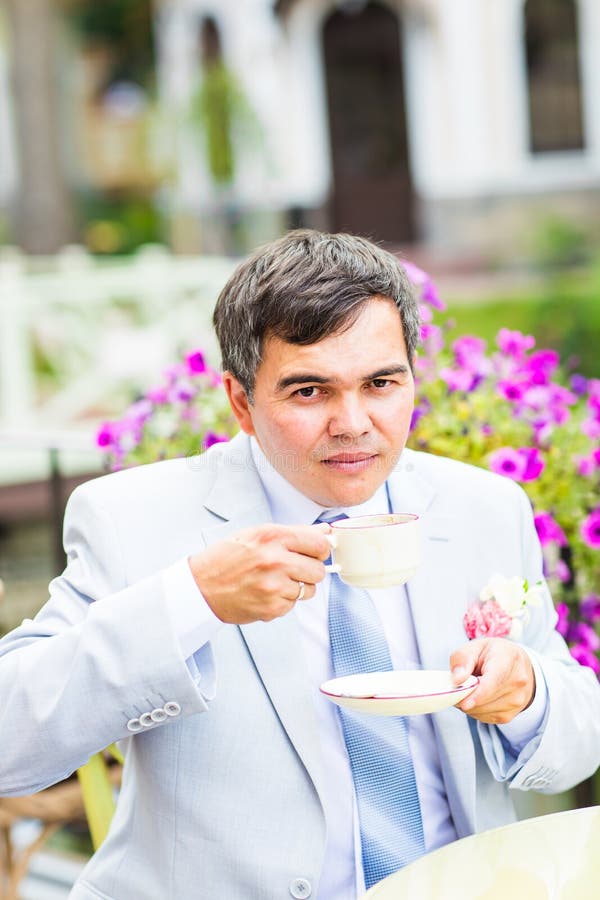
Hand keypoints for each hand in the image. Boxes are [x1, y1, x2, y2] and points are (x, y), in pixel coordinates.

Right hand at [188, 523, 331, 624]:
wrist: (200, 587)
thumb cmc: (226, 559)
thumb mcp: (257, 534)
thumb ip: (294, 532)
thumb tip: (326, 531)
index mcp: (272, 536)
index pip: (319, 543)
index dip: (319, 549)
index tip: (313, 552)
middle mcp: (275, 560)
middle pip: (318, 569)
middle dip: (309, 570)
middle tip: (291, 568)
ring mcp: (274, 586)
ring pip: (309, 590)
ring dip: (297, 587)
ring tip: (274, 581)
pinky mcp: (272, 608)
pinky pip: (293, 604)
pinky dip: (283, 600)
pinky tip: (266, 593)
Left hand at [450, 638, 535, 723]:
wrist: (515, 663)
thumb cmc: (492, 653)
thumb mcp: (475, 646)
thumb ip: (463, 659)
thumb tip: (457, 680)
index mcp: (509, 658)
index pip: (495, 681)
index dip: (479, 694)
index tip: (464, 703)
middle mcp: (517, 681)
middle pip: (486, 699)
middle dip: (465, 697)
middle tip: (455, 687)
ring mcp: (517, 700)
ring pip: (484, 711)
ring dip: (469, 704)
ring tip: (467, 689)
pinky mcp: (510, 714)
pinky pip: (485, 718)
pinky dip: (475, 710)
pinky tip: (475, 698)